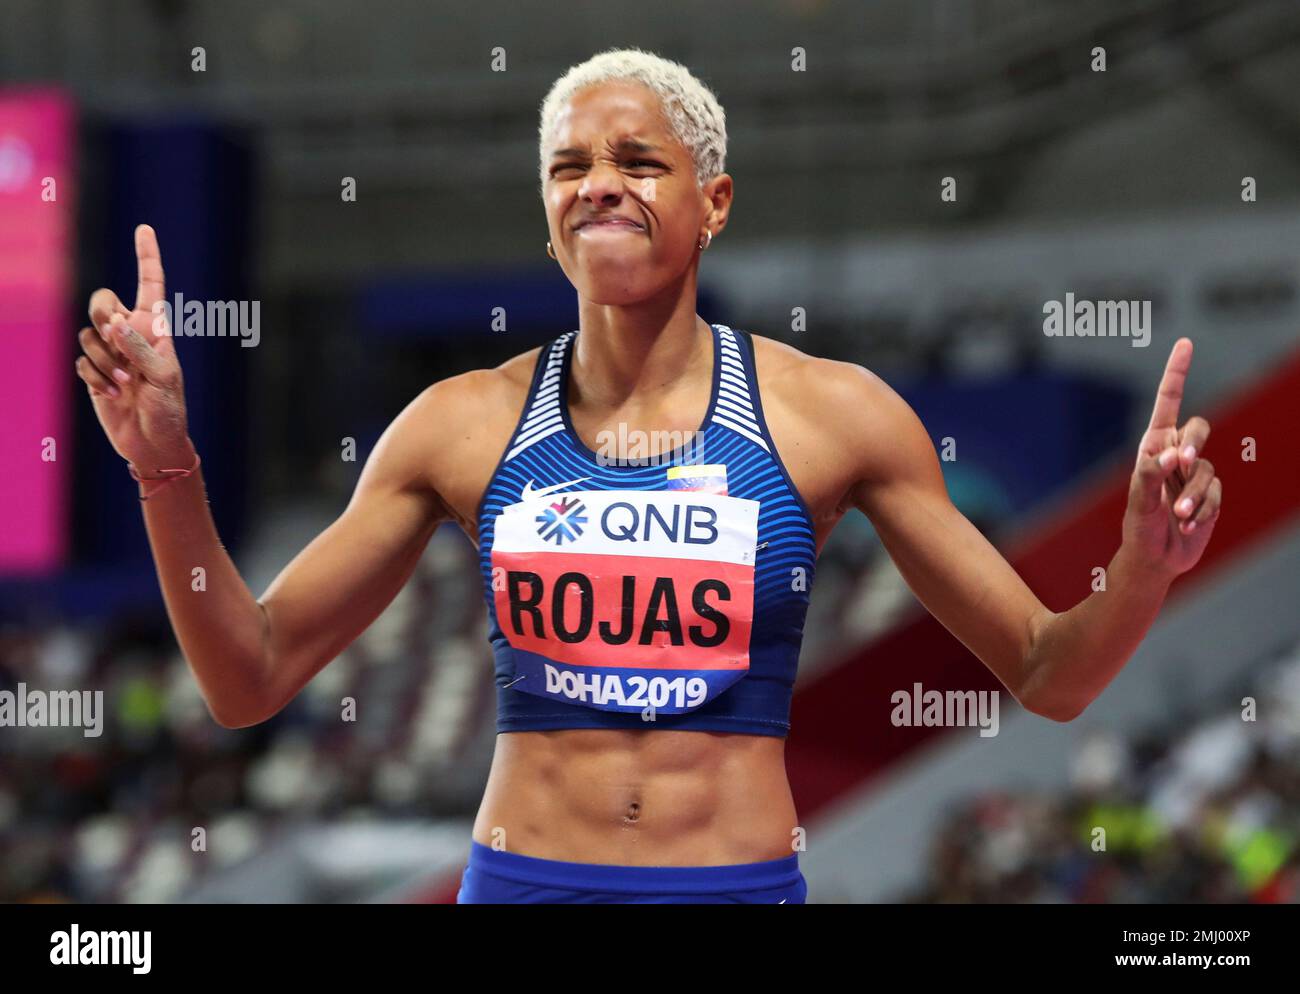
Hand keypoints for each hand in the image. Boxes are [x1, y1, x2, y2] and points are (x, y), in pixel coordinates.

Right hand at [76, 224, 192, 471]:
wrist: (153, 442)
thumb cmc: (169, 410)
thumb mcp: (164, 378)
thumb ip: (140, 349)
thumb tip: (114, 324)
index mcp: (155, 327)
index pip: (150, 284)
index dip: (147, 256)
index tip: (145, 228)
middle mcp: (130, 334)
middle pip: (102, 300)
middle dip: (103, 316)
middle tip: (116, 339)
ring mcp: (110, 352)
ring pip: (89, 334)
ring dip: (105, 361)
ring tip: (126, 385)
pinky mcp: (94, 372)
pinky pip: (82, 362)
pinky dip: (96, 379)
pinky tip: (113, 395)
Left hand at [1122, 337, 1222, 578]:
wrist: (1155, 560)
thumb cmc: (1139, 528)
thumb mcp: (1138, 503)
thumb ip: (1148, 476)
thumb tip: (1166, 455)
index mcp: (1153, 446)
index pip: (1168, 403)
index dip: (1177, 373)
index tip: (1185, 343)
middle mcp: (1175, 454)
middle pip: (1199, 428)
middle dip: (1193, 443)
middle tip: (1180, 462)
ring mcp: (1194, 474)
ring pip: (1207, 467)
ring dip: (1194, 492)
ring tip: (1179, 514)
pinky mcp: (1211, 494)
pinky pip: (1217, 493)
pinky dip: (1203, 509)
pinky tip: (1188, 523)